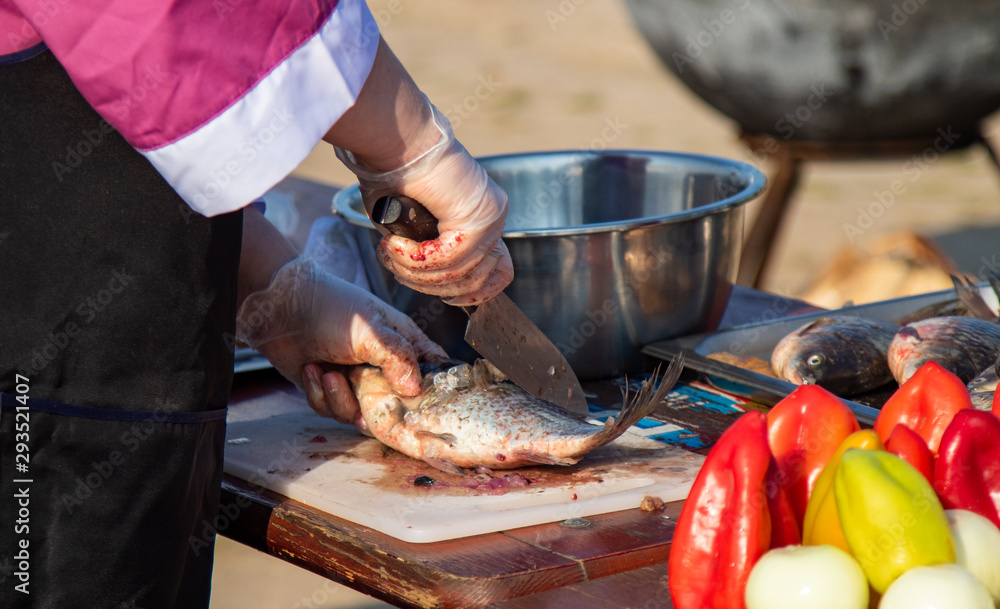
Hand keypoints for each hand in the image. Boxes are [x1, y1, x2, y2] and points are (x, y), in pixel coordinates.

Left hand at [235, 256, 446, 424]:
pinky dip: (319, 394)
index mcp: (401, 343)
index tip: (424, 404)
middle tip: (365, 400)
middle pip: (396, 403)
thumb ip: (398, 360)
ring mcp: (353, 378)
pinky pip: (330, 409)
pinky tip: (310, 370)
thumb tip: (414, 390)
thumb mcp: (372, 332)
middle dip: (377, 407)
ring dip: (340, 397)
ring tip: (328, 373)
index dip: (432, 389)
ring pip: (358, 412)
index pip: (431, 369)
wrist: (280, 309)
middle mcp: (380, 364)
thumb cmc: (332, 309)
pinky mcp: (327, 389)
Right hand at [336, 100, 512, 305]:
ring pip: (459, 273)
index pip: (499, 274)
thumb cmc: (395, 174)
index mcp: (483, 219)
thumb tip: (422, 281)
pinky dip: (416, 259)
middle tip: (397, 268)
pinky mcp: (478, 216)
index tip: (440, 295)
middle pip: (477, 280)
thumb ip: (428, 254)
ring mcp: (491, 218)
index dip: (469, 293)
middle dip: (431, 285)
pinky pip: (449, 259)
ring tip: (391, 254)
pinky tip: (396, 246)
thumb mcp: (414, 225)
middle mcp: (494, 219)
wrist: (398, 139)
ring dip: (416, 272)